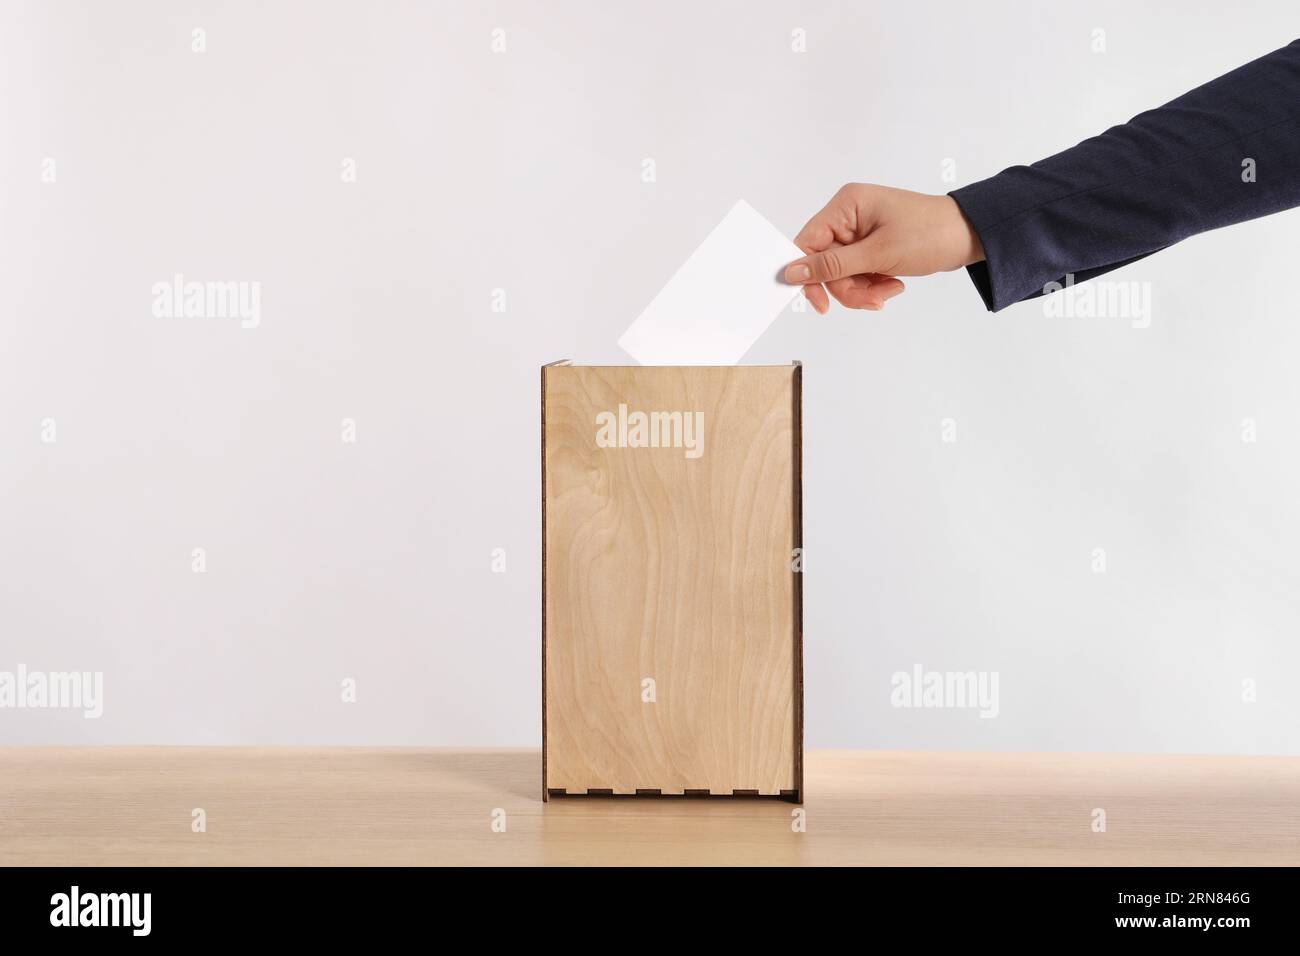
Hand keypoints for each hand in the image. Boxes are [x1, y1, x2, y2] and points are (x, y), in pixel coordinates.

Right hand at [782, 184, 984, 312]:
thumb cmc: (931, 233)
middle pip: (825, 264)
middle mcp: (849, 216)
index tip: (820, 303)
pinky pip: (857, 274)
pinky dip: (872, 286)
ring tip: (889, 290)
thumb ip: (832, 265)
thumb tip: (792, 272)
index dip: (809, 274)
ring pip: (841, 274)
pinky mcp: (871, 246)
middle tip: (872, 299)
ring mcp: (860, 232)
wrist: (968, 236)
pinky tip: (892, 284)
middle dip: (848, 287)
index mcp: (846, 205)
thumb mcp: (878, 254)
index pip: (807, 242)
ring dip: (862, 290)